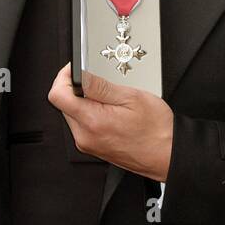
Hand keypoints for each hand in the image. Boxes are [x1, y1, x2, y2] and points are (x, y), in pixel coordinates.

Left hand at [47, 63, 173, 182]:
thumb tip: (80, 75)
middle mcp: (84, 136)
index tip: (75, 70)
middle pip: (63, 104)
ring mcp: (87, 144)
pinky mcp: (92, 147)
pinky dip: (90, 114)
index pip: (57, 95)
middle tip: (98, 83)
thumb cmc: (156, 129)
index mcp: (92, 121)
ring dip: (84, 102)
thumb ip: (100, 86)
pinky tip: (110, 112)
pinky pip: (82, 125)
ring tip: (109, 100)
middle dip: (76, 89)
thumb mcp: (131, 97)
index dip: (64, 77)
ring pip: (72, 114)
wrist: (167, 155)